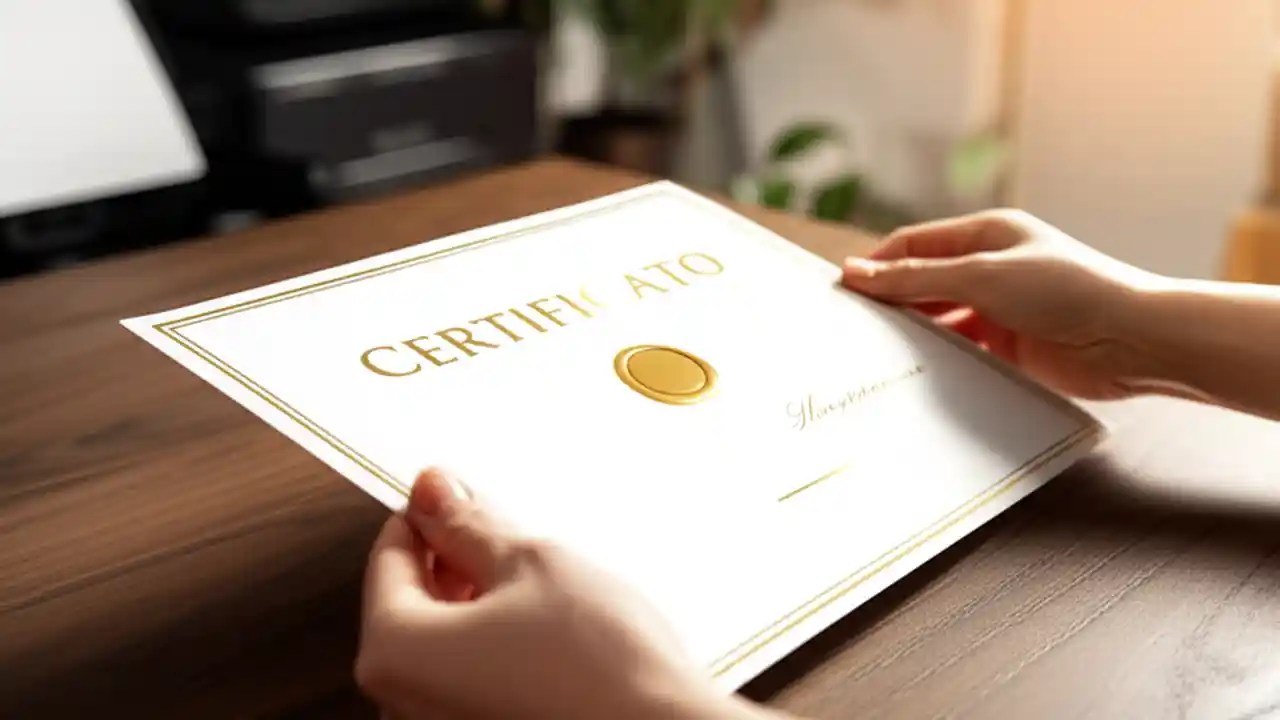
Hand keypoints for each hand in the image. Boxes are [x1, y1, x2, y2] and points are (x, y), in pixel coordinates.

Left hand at [356, 469, 771, 719]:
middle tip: (509, 538)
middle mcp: (401, 704)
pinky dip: (496, 649)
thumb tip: (436, 493)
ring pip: (443, 645)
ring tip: (540, 588)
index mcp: (394, 652)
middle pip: (411, 605)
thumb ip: (471, 526)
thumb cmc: (603, 668)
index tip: (457, 493)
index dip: (430, 513)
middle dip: (456, 563)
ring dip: (479, 606)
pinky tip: (547, 635)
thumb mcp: (534, 564)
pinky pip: (470, 680)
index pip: (389, 555)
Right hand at [841, 210, 1159, 399]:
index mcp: (986, 234)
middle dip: (890, 299)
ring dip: (913, 330)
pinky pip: (961, 349)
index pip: (914, 244)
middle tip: (849, 324)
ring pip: (940, 318)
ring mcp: (1000, 308)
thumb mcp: (981, 276)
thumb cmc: (1067, 290)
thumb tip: (855, 271)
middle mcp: (991, 268)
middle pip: (923, 281)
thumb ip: (916, 277)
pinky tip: (916, 370)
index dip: (877, 264)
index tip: (840, 289)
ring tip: (876, 351)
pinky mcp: (1010, 347)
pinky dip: (939, 357)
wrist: (1132, 340)